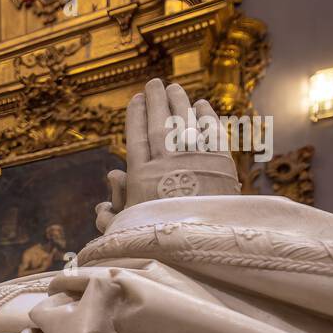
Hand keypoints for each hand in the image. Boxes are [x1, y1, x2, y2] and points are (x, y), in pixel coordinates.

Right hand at [97, 78, 236, 231]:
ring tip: (175, 87)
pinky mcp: (221, 166)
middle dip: (157, 101)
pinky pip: (212, 134)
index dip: (136, 116)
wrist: (199, 249)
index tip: (136, 99)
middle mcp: (168, 164)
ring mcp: (196, 162)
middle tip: (154, 83)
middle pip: (161, 124)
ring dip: (180, 102)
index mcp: (142, 176)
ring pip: (185, 124)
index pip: (137, 137)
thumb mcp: (126, 228)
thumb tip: (112, 175)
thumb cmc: (157, 241)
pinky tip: (202, 105)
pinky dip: (207, 118)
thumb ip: (111, 208)